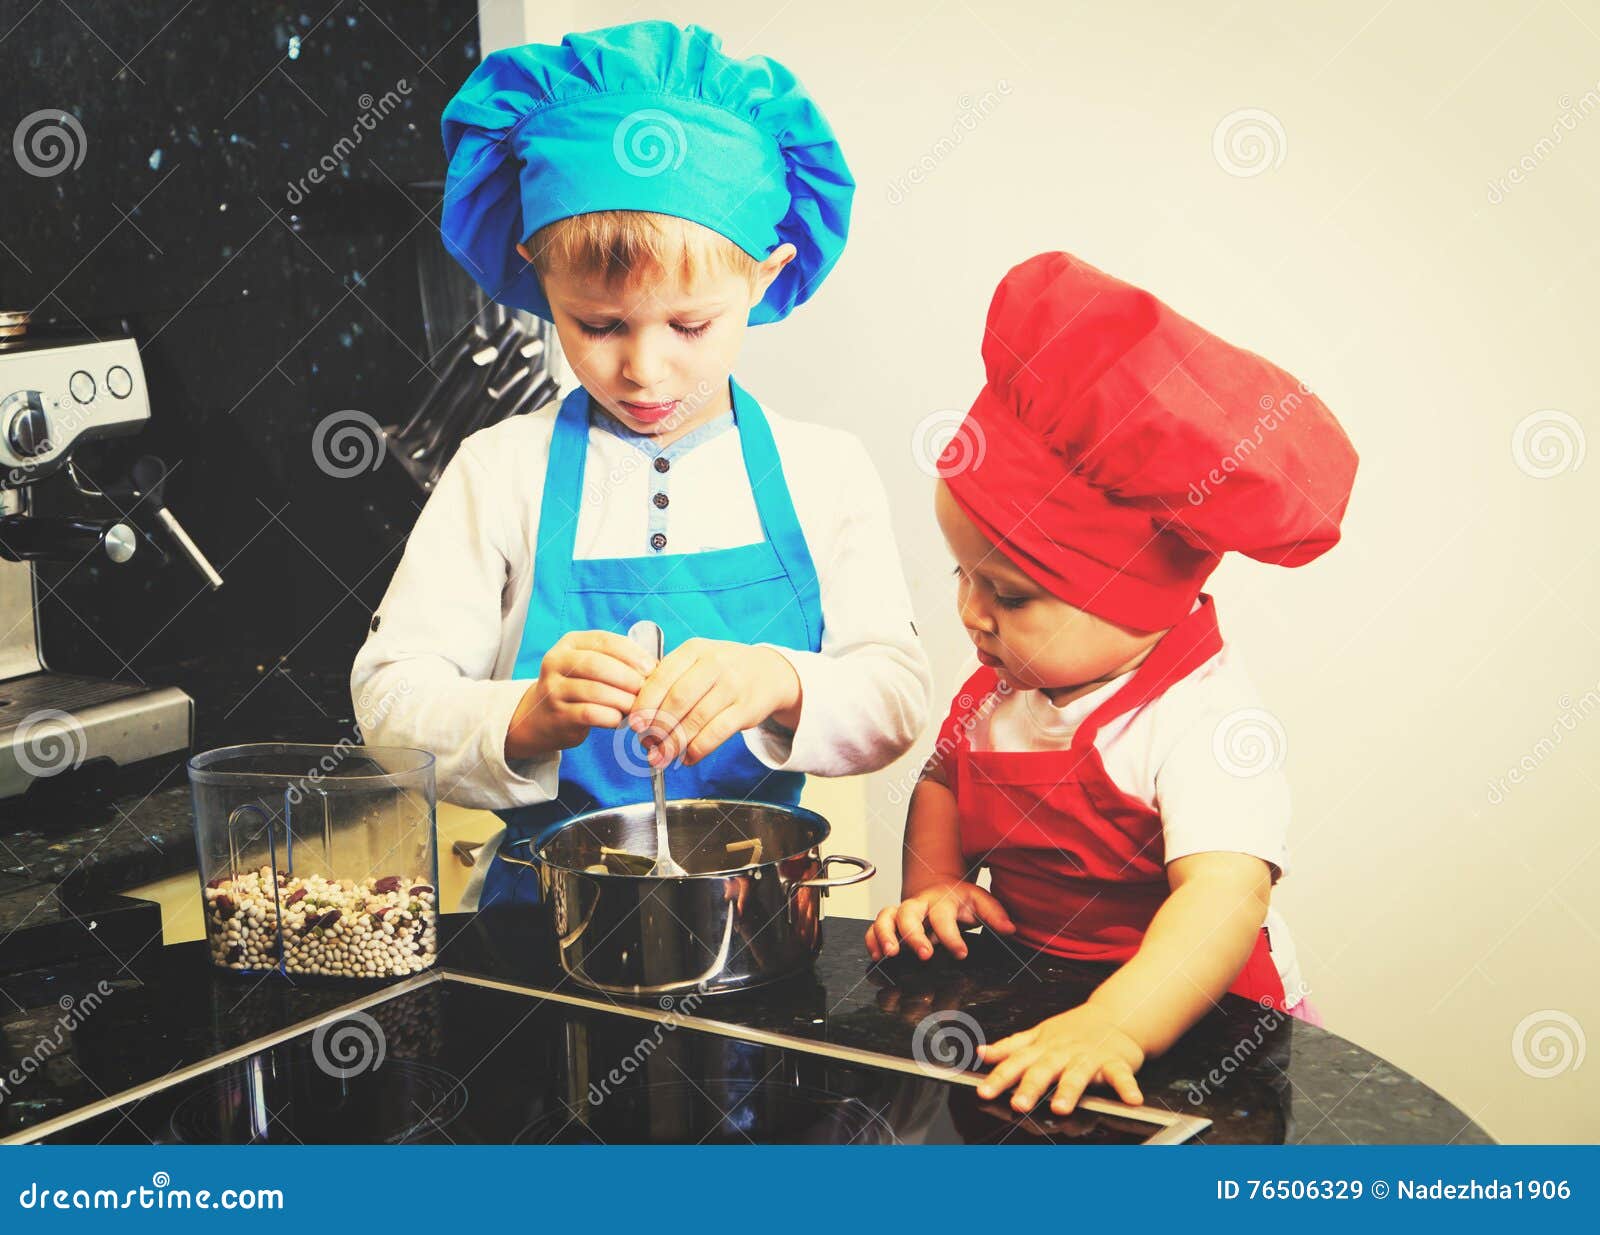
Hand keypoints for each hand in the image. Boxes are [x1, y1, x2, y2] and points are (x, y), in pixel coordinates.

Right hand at [505, 630, 652, 758]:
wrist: (541, 717)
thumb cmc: (578, 687)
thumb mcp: (590, 665)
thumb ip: (617, 661)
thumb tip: (655, 667)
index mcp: (570, 643)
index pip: (603, 641)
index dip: (631, 653)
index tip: (651, 667)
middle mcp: (557, 662)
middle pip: (596, 664)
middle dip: (626, 676)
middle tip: (645, 689)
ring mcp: (554, 689)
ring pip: (594, 690)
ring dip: (622, 699)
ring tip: (636, 706)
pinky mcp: (558, 715)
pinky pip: (590, 714)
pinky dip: (610, 717)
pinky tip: (619, 719)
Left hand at [627, 638, 801, 767]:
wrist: (768, 672)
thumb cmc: (721, 671)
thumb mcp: (695, 662)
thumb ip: (668, 682)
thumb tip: (639, 719)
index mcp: (693, 650)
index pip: (661, 679)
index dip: (645, 705)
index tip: (635, 725)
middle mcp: (714, 664)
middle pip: (677, 701)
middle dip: (658, 728)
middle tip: (648, 745)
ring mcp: (732, 685)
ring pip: (696, 720)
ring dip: (675, 744)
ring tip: (663, 757)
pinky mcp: (746, 708)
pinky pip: (716, 733)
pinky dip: (698, 750)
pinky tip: (688, 757)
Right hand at [865, 880, 1015, 961]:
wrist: (940, 886)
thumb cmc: (960, 899)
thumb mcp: (980, 902)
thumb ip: (995, 914)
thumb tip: (1010, 928)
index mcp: (942, 900)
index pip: (943, 916)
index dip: (951, 936)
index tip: (961, 953)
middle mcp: (919, 904)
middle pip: (908, 913)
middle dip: (914, 934)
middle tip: (924, 955)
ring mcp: (902, 912)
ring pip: (885, 917)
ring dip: (885, 935)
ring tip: (890, 955)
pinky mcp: (892, 922)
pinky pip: (874, 927)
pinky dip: (872, 940)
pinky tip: (877, 955)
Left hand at [975, 1003, 1145, 1113]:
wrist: (1114, 1015)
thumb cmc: (1072, 1031)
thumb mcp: (1038, 1035)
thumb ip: (1010, 1047)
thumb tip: (982, 1053)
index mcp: (1043, 1048)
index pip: (1016, 1063)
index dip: (999, 1078)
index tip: (984, 1092)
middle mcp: (1063, 1052)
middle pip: (1044, 1070)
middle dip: (1031, 1087)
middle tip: (1019, 1104)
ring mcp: (1089, 1057)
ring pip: (1078, 1074)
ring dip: (1070, 1090)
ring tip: (1062, 1108)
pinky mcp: (1116, 1062)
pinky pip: (1122, 1075)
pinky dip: (1127, 1087)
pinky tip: (1131, 1100)